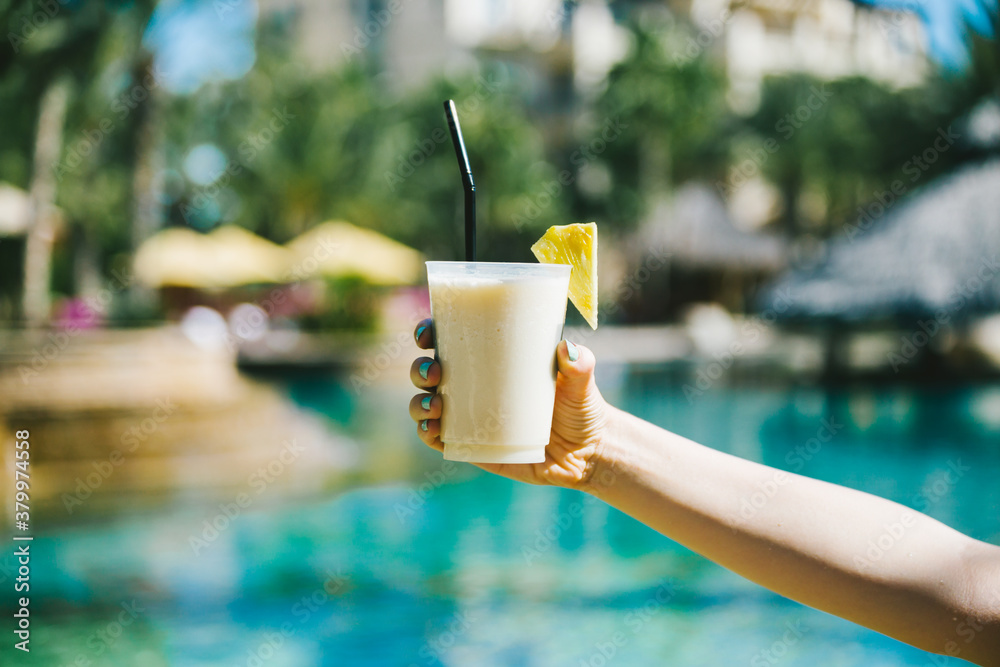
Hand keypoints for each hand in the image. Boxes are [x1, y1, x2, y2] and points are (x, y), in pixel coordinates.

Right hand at [409, 318, 610, 489]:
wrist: (587, 451)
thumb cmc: (581, 406)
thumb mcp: (581, 382)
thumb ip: (580, 364)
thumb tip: (568, 349)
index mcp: (490, 359)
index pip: (449, 340)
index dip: (429, 333)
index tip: (427, 333)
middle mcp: (473, 386)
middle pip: (429, 372)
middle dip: (420, 369)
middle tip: (435, 372)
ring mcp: (469, 417)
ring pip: (427, 405)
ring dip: (419, 404)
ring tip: (435, 407)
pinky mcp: (472, 446)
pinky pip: (439, 440)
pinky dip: (428, 434)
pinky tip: (431, 430)